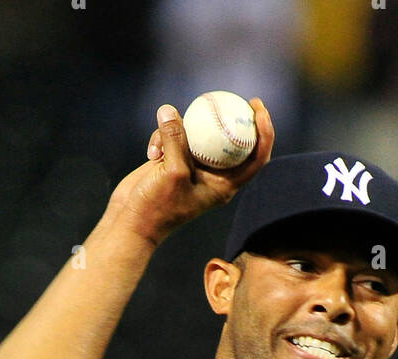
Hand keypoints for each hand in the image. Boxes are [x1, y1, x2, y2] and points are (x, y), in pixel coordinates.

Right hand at [105, 100, 274, 246]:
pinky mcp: (173, 161)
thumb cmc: (158, 206)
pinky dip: (162, 138)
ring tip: (165, 134)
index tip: (258, 109)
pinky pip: (174, 138)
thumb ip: (175, 139)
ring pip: (198, 134)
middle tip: (232, 97)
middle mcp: (213, 176)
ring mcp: (193, 167)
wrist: (132, 222)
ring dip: (180, 129)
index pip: (256, 158)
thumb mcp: (172, 171)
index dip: (264, 132)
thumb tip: (169, 110)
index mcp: (225, 185)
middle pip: (232, 141)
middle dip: (233, 118)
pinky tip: (151, 152)